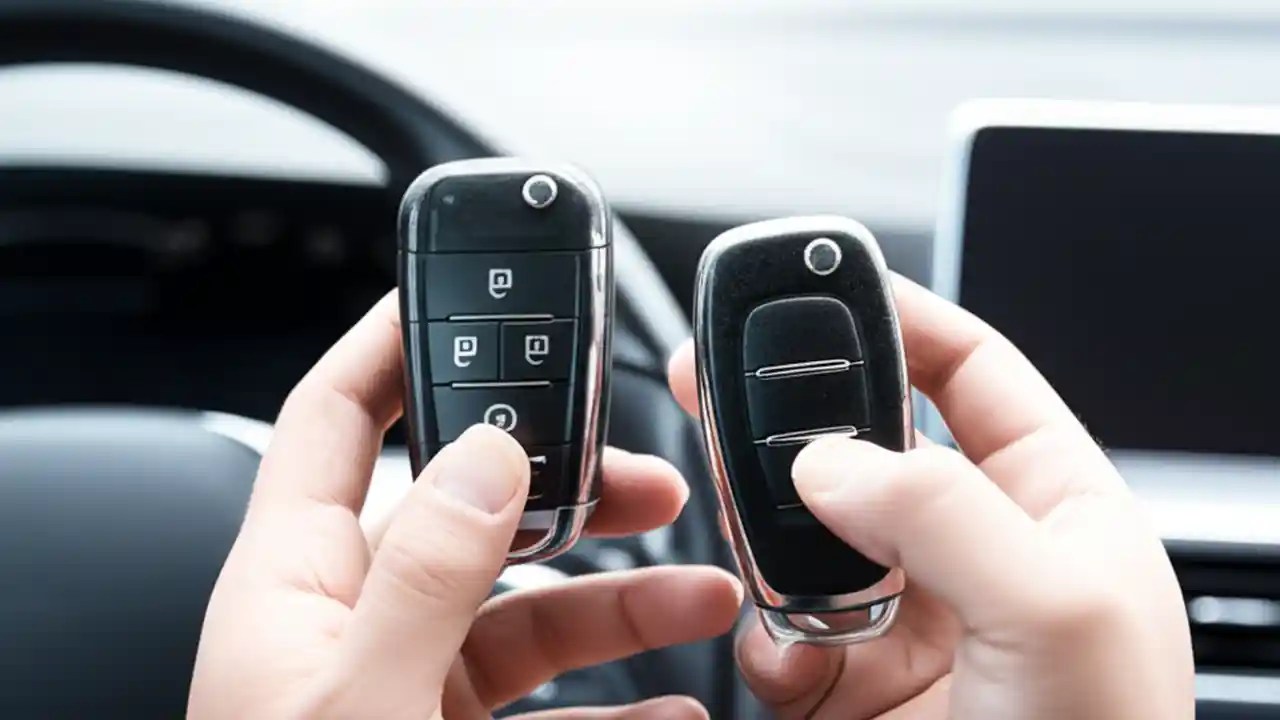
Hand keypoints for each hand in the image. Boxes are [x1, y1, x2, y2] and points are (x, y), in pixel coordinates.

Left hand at [189, 292, 742, 719]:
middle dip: (571, 492)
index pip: (337, 419)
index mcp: (296, 584)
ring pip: (527, 613)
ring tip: (704, 604)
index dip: (395, 347)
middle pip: (470, 512)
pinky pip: (545, 711)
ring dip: (621, 605)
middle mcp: (351, 623)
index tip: (469, 301)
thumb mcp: (360, 702)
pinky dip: (615, 710)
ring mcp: (403, 689)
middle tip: (654, 484)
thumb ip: (424, 574)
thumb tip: (485, 456)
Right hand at [667, 276, 1193, 718]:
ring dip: (772, 539)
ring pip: (803, 535)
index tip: (825, 285)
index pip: (972, 374)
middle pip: (863, 445)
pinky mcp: (850, 684)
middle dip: (794, 418)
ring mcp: (906, 619)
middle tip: (717, 379)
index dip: (903, 319)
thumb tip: (828, 461)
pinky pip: (777, 629)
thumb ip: (939, 512)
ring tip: (763, 547)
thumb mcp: (1052, 610)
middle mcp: (973, 554)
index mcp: (1051, 508)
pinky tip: (798, 659)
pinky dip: (768, 637)